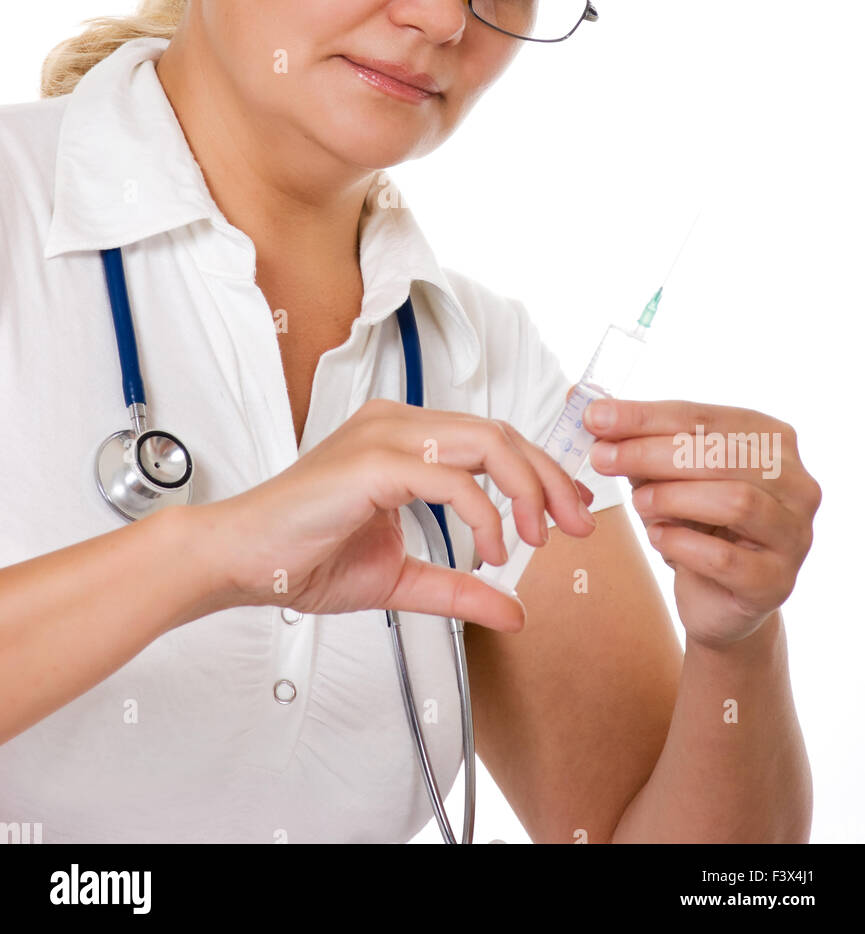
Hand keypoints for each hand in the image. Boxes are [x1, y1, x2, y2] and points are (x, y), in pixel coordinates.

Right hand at [189, 398, 595, 632]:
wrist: (240, 561)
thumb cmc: (304, 557)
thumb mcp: (399, 578)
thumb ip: (457, 587)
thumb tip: (514, 609)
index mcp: (403, 437)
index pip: (492, 438)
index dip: (540, 472)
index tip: (570, 515)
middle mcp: (397, 421)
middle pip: (500, 432)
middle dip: (549, 478)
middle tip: (577, 526)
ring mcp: (384, 435)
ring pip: (486, 441)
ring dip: (526, 489)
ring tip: (535, 539)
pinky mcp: (372, 461)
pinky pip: (450, 477)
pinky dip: (483, 513)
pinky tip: (487, 550)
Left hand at [583, 398, 821, 648]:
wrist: (720, 595)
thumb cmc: (695, 519)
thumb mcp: (663, 470)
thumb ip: (631, 435)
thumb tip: (580, 400)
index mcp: (772, 439)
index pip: (704, 416)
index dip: (645, 415)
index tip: (595, 417)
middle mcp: (796, 482)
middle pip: (720, 455)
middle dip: (651, 453)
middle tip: (601, 459)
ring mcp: (794, 533)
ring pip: (734, 500)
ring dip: (671, 498)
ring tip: (637, 504)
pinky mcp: (777, 581)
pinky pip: (726, 557)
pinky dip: (682, 543)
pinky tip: (658, 538)